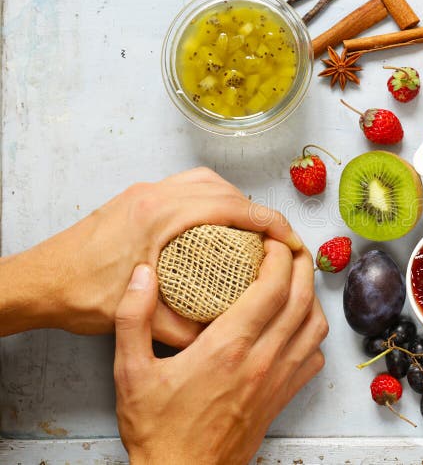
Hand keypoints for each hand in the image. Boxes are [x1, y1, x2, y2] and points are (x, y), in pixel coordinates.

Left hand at [0, 167, 302, 344]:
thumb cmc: (79, 293)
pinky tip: (216, 225)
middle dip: (258, 211)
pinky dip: (212, 199)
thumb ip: (187, 329)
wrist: (38, 282)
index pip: (231, 207)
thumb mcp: (141, 316)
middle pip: (224, 188)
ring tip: (252, 231)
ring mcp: (144, 193)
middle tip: (278, 239)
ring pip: (206, 181)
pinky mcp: (137, 199)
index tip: (290, 240)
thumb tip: (225, 335)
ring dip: (235, 201)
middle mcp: (154, 195)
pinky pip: (187, 186)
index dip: (270, 222)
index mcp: (160, 215)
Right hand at [114, 242, 326, 463]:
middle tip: (290, 246)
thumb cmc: (157, 429)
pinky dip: (312, 333)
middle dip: (301, 264)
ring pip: (314, 326)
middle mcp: (261, 360)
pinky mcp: (283, 397)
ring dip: (311, 296)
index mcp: (227, 347)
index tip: (272, 239)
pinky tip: (295, 325)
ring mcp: (277, 380)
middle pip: (301, 299)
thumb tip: (143, 274)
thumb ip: (133, 319)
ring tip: (295, 279)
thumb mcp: (130, 372)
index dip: (280, 256)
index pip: (272, 288)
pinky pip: (314, 357)